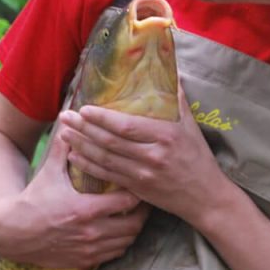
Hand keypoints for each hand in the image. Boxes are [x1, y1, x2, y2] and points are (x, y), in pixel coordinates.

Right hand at [0, 129, 148, 267]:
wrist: (13, 232)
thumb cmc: (32, 200)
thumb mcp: (48, 172)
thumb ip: (63, 148)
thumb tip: (69, 119)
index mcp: (85, 209)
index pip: (127, 201)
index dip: (138, 193)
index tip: (140, 184)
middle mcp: (91, 232)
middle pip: (133, 225)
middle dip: (142, 213)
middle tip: (144, 200)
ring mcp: (89, 249)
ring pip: (126, 242)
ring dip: (133, 229)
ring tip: (135, 215)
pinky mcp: (84, 261)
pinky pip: (114, 255)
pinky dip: (121, 244)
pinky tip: (120, 232)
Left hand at [58, 86, 227, 227]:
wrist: (205, 197)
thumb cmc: (198, 158)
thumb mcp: (191, 126)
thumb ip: (177, 100)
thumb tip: (171, 72)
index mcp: (165, 136)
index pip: (126, 126)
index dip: (102, 118)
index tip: (84, 109)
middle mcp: (153, 155)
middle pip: (110, 141)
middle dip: (83, 128)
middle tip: (64, 117)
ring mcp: (143, 174)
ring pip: (105, 159)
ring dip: (81, 146)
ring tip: (64, 134)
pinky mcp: (137, 189)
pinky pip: (107, 176)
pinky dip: (88, 166)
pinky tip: (74, 157)